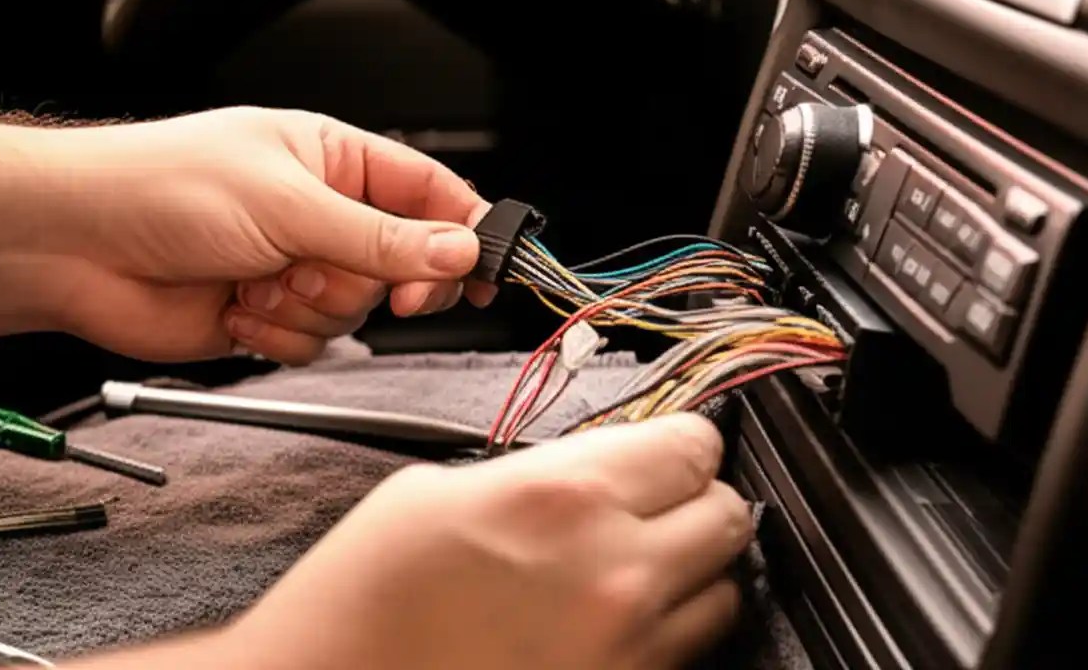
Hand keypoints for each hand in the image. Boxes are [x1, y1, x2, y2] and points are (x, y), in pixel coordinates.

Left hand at [40, 106, 493, 363]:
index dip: (465, 235)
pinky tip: (237, 307)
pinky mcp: (270, 317)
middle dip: (374, 281)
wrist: (76, 247)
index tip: (482, 274)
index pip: (431, 197)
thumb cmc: (163, 189)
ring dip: (310, 306)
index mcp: (337, 162)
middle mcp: (324, 216)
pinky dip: (278, 335)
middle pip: (404, 265)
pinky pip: (313, 343)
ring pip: (357, 311)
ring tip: (258, 279)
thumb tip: (458, 250)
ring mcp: (297, 268)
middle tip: (361, 283)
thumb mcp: (289, 204)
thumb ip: (381, 237)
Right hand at [229, 413, 751, 669]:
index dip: (682, 438)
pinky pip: (688, 653)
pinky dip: (669, 630)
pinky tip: (614, 621)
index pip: (693, 444)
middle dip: (695, 500)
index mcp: (563, 497)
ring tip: (633, 568)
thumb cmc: (360, 599)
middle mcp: (614, 574)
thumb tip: (595, 471)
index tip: (670, 444)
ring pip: (723, 591)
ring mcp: (626, 650)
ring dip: (691, 571)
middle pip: (727, 515)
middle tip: (655, 503)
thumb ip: (537, 472)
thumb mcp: (438, 490)